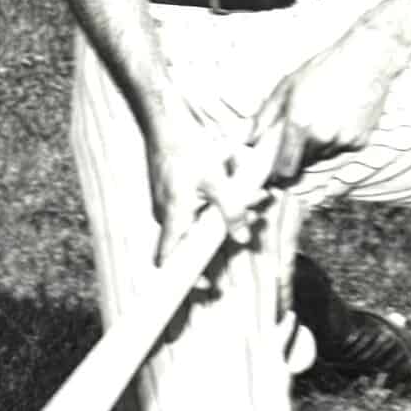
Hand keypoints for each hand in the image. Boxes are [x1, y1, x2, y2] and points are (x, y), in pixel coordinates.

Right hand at [144, 94, 267, 263]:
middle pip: (183, 248)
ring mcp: (165, 204)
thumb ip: (231, 209)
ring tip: (245, 224)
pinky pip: (190, 213)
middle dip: (206, 259)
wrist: (165, 121)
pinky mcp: (171, 193)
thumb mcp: (216, 179)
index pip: (169, 260)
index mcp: (173, 216)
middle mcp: (165, 215)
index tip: (204, 289)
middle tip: (230, 266)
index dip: (183, 278)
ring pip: (190, 228)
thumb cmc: (187, 148)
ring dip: (213, 232)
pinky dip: (209, 214)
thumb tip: (243, 238)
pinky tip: (233, 200)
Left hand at [249, 23, 408, 183]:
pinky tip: (341, 118)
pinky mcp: (360, 142)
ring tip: (324, 119)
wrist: (366, 60)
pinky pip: (341, 150)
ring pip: (323, 157)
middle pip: (304, 162)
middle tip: (304, 130)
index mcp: (300, 124)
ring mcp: (343, 141)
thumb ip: (266, 116)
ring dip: (319, 147)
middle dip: (299, 153)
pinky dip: (338, 141)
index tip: (274, 174)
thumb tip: (249, 141)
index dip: (278, 174)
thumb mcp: (287, 86)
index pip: (285, 168)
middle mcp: (321, 137)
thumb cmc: (323, 69)